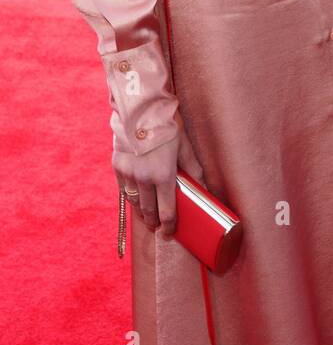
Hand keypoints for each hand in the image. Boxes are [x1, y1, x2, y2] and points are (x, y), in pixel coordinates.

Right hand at [113, 122, 205, 238]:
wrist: (141, 110)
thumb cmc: (167, 127)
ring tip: (147, 218)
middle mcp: (144, 179)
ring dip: (141, 213)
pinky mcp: (117, 166)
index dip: (168, 226)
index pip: (167, 211)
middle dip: (154, 222)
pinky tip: (135, 201)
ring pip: (134, 203)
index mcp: (164, 176)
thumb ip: (193, 169)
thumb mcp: (184, 147)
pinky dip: (130, 198)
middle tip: (158, 228)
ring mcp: (129, 174)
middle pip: (149, 210)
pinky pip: (123, 190)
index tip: (169, 234)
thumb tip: (204, 186)